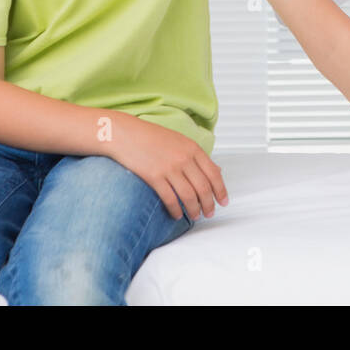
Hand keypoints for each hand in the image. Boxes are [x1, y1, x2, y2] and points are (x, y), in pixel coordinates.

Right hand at [107, 112, 228, 220]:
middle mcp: (184, 158)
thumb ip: (196, 155)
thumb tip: (215, 171)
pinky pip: (170, 199)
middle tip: (209, 214)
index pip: (213, 174)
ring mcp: (169, 168)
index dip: (221, 191)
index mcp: (192, 148)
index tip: (223, 202)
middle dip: (209, 204)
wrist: (125, 133)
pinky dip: (176, 210)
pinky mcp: (154, 177)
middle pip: (203, 188)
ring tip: (195, 216)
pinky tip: (177, 215)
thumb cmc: (151, 136)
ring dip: (194, 210)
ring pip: (189, 196)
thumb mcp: (179, 140)